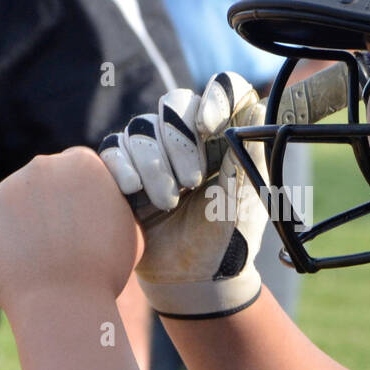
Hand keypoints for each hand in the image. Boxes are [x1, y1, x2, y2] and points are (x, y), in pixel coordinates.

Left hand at [0, 147, 143, 314]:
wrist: (64, 304)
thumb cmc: (104, 271)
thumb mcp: (128, 226)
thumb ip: (109, 201)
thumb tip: (101, 200)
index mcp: (82, 163)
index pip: (77, 166)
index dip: (78, 193)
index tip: (78, 217)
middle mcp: (42, 166)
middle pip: (42, 179)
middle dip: (47, 203)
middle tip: (57, 240)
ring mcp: (6, 187)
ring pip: (13, 201)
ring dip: (21, 221)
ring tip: (37, 257)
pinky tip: (14, 262)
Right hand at [99, 72, 268, 318]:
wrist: (196, 279)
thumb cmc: (227, 236)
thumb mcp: (246, 193)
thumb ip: (249, 149)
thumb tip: (255, 105)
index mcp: (225, 135)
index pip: (223, 90)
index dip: (215, 97)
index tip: (209, 126)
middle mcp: (188, 137)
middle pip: (175, 103)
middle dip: (180, 141)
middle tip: (191, 182)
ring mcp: (153, 152)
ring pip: (142, 128)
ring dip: (155, 165)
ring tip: (168, 203)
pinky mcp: (124, 172)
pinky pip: (113, 149)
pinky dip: (123, 166)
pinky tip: (134, 191)